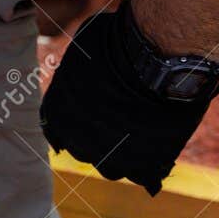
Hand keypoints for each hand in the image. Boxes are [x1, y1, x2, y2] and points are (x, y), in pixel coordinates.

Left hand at [40, 7, 217, 195]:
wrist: (161, 59)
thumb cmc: (120, 42)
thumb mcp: (83, 48)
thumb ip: (77, 70)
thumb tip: (83, 69)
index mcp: (57, 117)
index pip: (56, 131)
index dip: (77, 122)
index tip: (92, 115)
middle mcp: (77, 144)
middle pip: (84, 150)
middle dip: (99, 138)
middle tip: (122, 119)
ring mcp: (110, 160)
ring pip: (112, 168)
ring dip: (123, 155)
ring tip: (143, 134)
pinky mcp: (144, 167)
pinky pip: (145, 175)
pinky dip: (152, 164)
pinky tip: (161, 148)